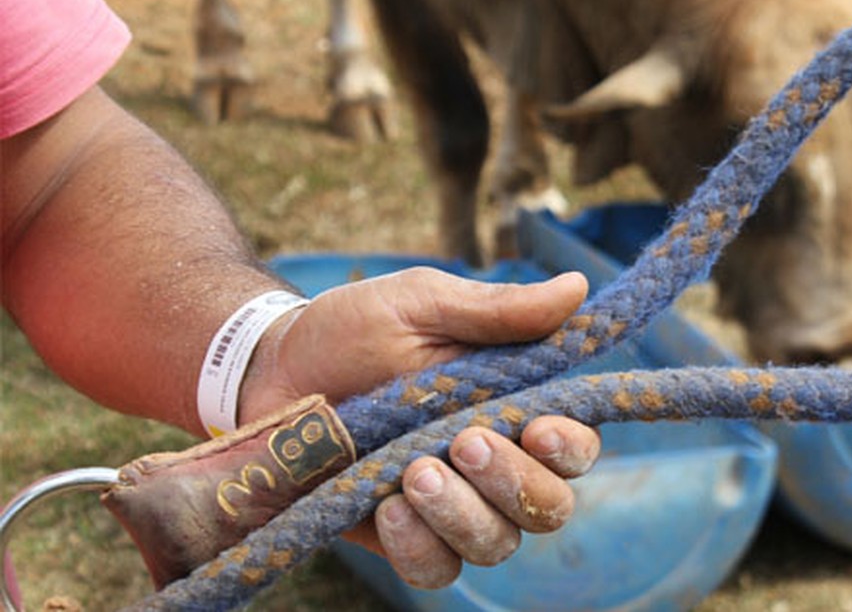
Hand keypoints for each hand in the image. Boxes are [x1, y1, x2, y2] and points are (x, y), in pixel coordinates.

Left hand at [239, 267, 599, 587]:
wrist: (269, 372)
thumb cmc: (353, 330)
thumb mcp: (421, 304)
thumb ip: (498, 309)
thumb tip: (577, 286)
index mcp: (512, 405)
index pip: (576, 444)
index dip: (571, 447)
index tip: (538, 430)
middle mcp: (494, 466)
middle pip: (548, 506)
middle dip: (515, 482)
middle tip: (463, 444)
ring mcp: (451, 507)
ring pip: (497, 543)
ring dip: (464, 514)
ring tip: (413, 473)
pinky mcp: (403, 537)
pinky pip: (436, 569)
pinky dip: (419, 545)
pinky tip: (387, 506)